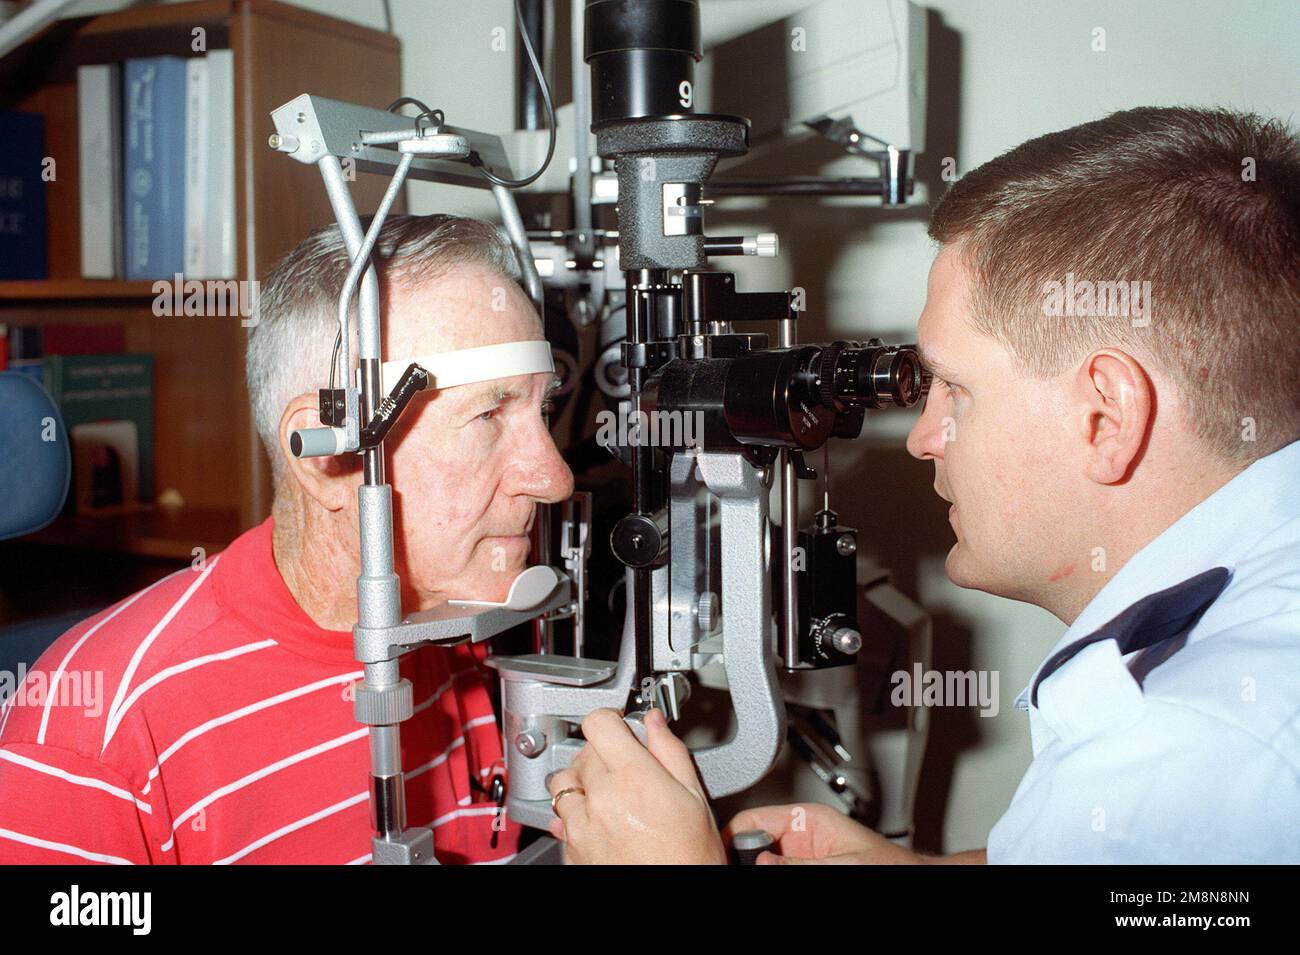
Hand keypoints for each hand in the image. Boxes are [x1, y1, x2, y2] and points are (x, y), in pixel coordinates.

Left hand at [547, 707, 727, 864]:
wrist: (675, 904)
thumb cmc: (690, 858)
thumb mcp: (695, 796)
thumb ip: (671, 751)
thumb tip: (654, 722)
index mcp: (633, 776)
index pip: (598, 722)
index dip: (611, 718)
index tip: (621, 726)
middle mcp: (601, 797)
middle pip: (583, 750)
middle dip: (604, 752)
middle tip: (629, 768)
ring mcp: (582, 825)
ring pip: (564, 781)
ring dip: (582, 780)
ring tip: (609, 794)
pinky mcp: (572, 848)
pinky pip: (560, 817)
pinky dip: (576, 814)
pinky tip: (601, 820)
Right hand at [723, 802, 925, 863]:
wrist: (915, 880)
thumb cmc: (893, 866)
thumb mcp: (843, 861)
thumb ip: (801, 860)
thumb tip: (760, 861)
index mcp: (806, 820)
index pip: (751, 821)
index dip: (734, 838)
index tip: (722, 856)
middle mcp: (798, 840)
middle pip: (751, 848)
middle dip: (747, 859)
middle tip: (749, 867)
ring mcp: (800, 861)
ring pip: (763, 864)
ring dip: (761, 868)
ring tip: (766, 869)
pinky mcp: (806, 872)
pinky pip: (776, 871)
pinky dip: (772, 872)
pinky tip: (774, 873)